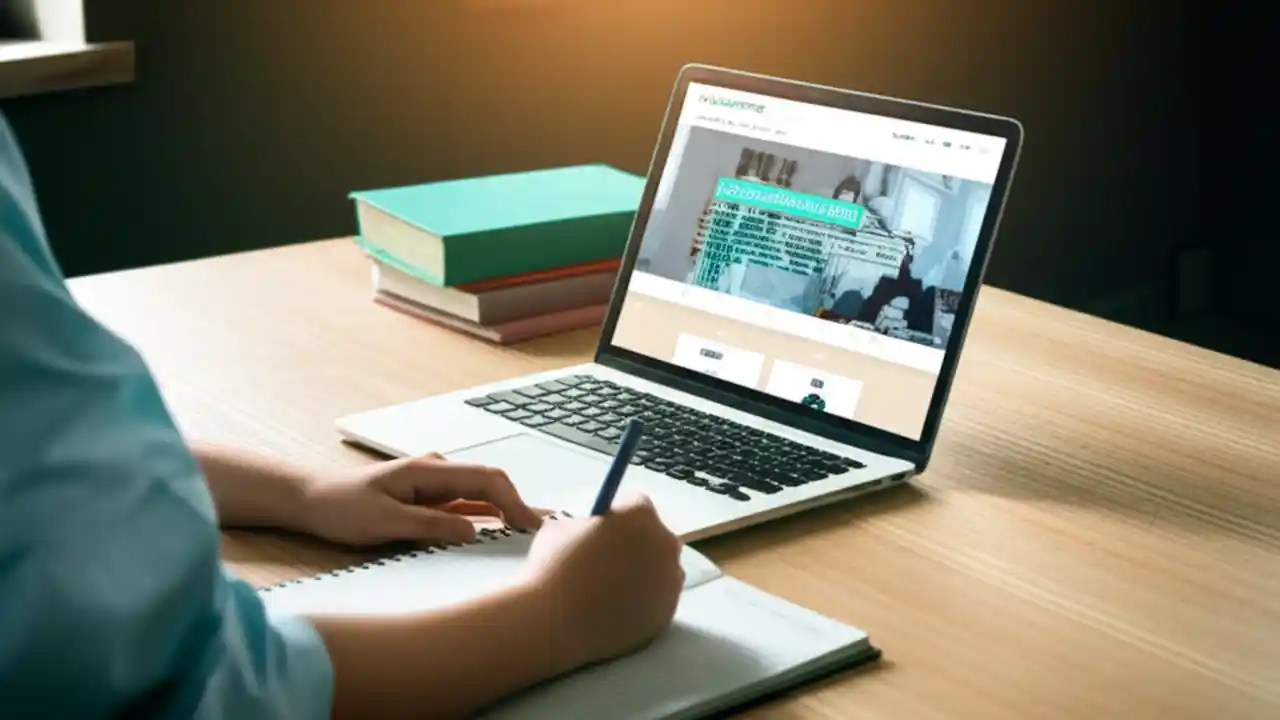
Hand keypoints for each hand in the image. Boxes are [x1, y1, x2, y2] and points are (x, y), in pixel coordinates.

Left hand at [300, 453, 541, 545]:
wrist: (312, 500)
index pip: (485, 479)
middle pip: (489, 484)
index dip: (514, 500)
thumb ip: (431, 526)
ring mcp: (434, 484)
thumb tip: (474, 531)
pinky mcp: (428, 498)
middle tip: (541, 532)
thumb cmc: (342, 508)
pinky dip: (486, 517)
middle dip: (517, 504)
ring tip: (528, 532)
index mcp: (428, 470)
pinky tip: (500, 530)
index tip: (531, 524)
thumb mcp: (385, 523)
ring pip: (480, 495)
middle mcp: (436, 471)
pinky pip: (465, 505)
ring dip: (504, 511)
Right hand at [523, 495, 683, 666]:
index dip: (617, 514)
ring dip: (641, 572)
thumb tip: (584, 529)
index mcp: (640, 514)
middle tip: (605, 559)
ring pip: (660, 568)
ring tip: (608, 589)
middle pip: (653, 535)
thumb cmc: (554, 569)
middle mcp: (664, 543)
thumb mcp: (557, 529)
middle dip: (633, 542)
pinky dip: (642, 601)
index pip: (636, 503)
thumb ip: (581, 523)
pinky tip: (615, 609)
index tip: (601, 528)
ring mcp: (670, 581)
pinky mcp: (667, 612)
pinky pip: (658, 599)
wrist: (555, 625)